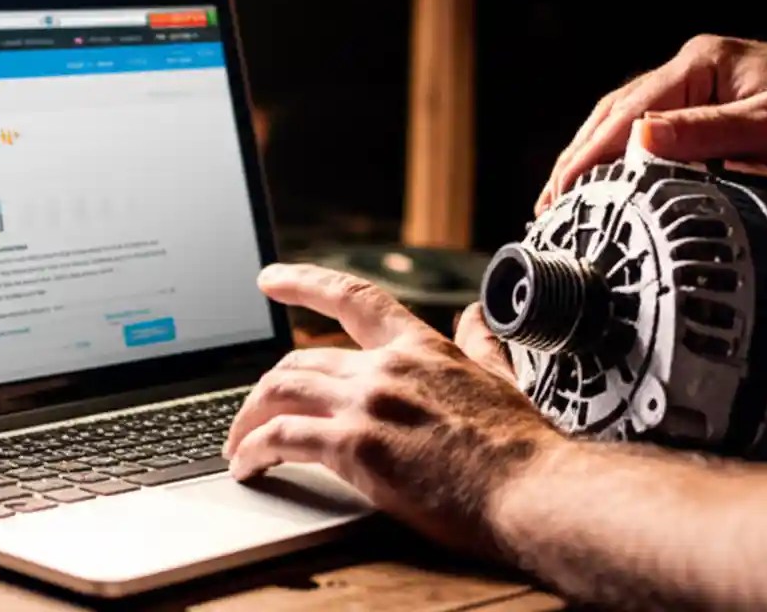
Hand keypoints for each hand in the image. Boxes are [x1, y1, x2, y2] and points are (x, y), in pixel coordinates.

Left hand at [224, 264, 560, 551]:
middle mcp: (385, 368)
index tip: (271, 278)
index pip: (352, 298)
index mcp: (418, 347)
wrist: (528, 488)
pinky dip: (254, 449)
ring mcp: (367, 404)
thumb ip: (479, 344)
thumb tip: (476, 318)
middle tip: (250, 414)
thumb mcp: (499, 378)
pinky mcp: (355, 447)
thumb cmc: (518, 446)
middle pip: (299, 361)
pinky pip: (281, 438)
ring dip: (247, 419)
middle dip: (265, 388)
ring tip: (238, 446)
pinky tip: (249, 466)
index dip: (304, 283)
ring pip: (279, 392)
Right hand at [536, 35, 766, 213]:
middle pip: (617, 114)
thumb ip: (704, 133)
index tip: (564, 188)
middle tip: (549, 202)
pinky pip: (651, 140)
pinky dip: (623, 164)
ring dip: (594, 161)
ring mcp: (698, 95)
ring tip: (564, 199)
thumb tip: (640, 139)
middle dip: (579, 158)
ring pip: (627, 125)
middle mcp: (693, 73)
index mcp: (701, 64)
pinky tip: (610, 188)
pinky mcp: (707, 120)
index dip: (592, 152)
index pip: (630, 110)